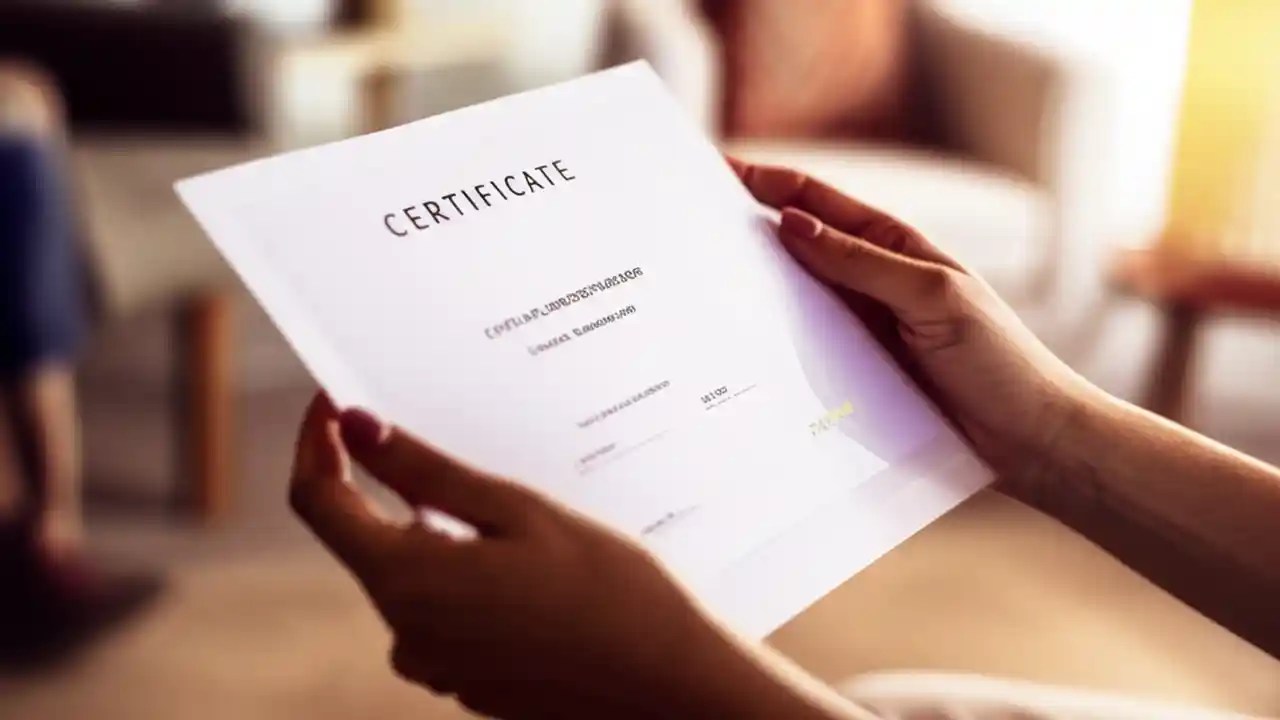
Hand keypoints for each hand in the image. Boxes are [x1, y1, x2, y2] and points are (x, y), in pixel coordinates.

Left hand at [288, 394, 848, 719]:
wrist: (669, 683)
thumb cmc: (609, 589)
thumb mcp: (516, 511)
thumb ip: (422, 471)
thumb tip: (352, 427)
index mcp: (407, 582)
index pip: (317, 502)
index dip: (316, 444)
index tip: (336, 402)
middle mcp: (407, 632)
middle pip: (367, 539)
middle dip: (393, 486)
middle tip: (452, 438)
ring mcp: (438, 665)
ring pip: (412, 575)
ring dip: (439, 533)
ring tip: (513, 509)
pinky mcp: (469, 680)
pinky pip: (445, 612)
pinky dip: (466, 575)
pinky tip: (529, 563)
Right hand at [730, 159, 1102, 493]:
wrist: (1029, 439)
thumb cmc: (999, 361)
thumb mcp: (933, 298)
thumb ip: (862, 261)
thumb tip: (791, 222)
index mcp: (893, 246)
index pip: (817, 201)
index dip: (766, 182)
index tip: (716, 171)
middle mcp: (870, 281)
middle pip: (795, 246)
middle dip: (744, 232)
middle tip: (688, 228)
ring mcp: (860, 328)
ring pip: (792, 300)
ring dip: (752, 292)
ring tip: (698, 286)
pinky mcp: (855, 372)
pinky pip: (803, 350)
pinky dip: (772, 344)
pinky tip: (739, 348)